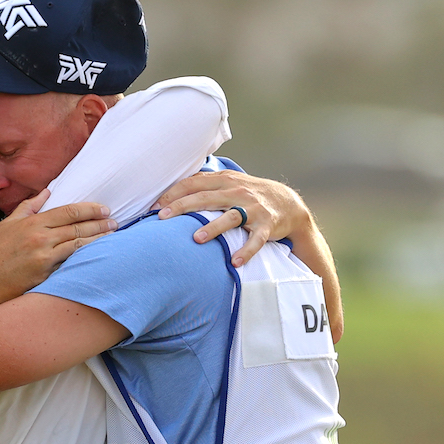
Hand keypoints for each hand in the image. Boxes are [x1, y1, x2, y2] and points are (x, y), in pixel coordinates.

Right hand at [0, 190, 115, 303]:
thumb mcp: (6, 226)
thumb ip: (28, 207)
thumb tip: (46, 192)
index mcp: (31, 222)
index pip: (68, 211)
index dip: (90, 209)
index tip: (104, 209)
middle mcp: (39, 237)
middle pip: (78, 227)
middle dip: (100, 224)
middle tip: (114, 222)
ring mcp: (43, 256)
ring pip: (79, 245)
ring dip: (98, 240)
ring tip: (112, 237)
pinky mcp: (45, 274)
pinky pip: (70, 263)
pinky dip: (86, 258)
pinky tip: (97, 256)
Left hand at [155, 170, 312, 267]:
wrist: (288, 203)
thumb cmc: (249, 194)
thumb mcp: (229, 182)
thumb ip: (205, 183)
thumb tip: (174, 188)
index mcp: (225, 180)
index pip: (194, 183)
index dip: (174, 193)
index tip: (155, 206)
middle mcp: (237, 192)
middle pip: (206, 198)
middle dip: (183, 206)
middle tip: (163, 217)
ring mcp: (253, 209)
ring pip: (231, 217)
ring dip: (213, 228)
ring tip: (197, 239)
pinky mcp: (266, 226)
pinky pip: (255, 240)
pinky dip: (246, 251)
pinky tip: (235, 262)